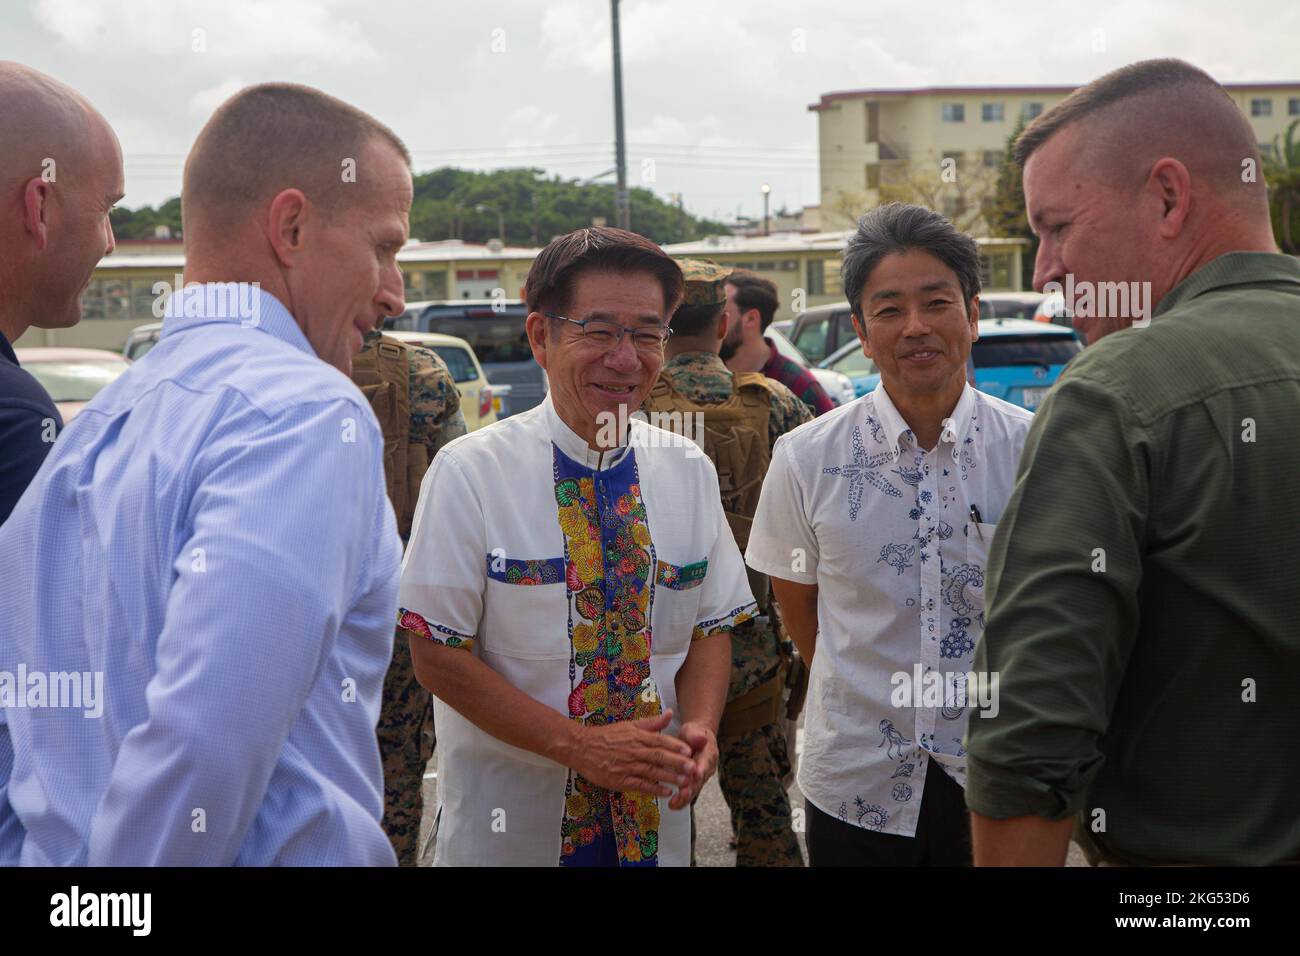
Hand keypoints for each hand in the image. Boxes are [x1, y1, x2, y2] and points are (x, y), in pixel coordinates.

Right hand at [572, 709, 694, 797]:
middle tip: (692, 767)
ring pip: (651, 772)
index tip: (689, 751)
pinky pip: (640, 785)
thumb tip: (670, 713)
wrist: (581, 747)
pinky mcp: (620, 780)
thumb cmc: (607, 736)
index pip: (659, 741)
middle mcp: (633, 751)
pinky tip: (666, 792)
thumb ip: (651, 723)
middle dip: (676, 763)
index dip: (675, 746)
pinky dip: (653, 789)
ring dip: (669, 777)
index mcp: (636, 736)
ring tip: (684, 782)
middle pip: (658, 757)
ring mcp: (627, 766)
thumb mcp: (629, 725)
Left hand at [669, 720, 717, 809]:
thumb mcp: (693, 731)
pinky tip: (672, 806)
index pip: (705, 762)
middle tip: (683, 794)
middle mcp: (707, 768)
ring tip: (674, 804)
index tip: (696, 774)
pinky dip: (681, 800)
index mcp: (709, 754)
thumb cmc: (694, 734)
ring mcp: (700, 777)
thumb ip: (696, 736)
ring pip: (694, 789)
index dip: (701, 769)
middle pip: (700, 780)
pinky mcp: (693, 783)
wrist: (696, 739)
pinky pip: (688, 792)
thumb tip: (702, 738)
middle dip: (691, 788)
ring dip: (685, 797)